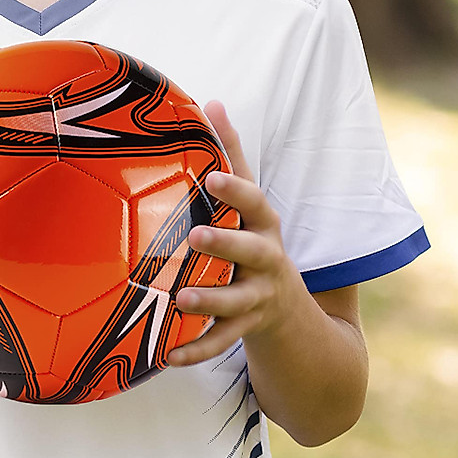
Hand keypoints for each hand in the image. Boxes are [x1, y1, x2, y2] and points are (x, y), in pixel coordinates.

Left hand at [167, 100, 304, 366]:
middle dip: (225, 244)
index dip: (236, 189)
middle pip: (251, 252)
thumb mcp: (251, 202)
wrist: (292, 314)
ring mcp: (259, 298)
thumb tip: (212, 100)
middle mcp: (267, 261)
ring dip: (208, 301)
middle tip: (194, 237)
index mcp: (265, 226)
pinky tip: (165, 357)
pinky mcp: (245, 331)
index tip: (210, 176)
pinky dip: (194, 351)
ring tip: (179, 299)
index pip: (256, 202)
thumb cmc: (254, 239)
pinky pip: (219, 343)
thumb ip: (231, 156)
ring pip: (236, 302)